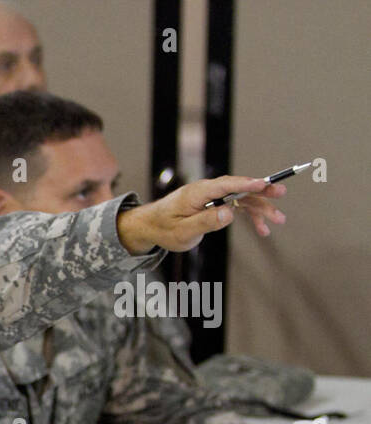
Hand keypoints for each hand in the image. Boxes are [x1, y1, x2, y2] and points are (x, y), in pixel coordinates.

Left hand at [117, 175, 286, 252]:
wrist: (151, 226)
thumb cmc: (164, 228)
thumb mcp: (183, 231)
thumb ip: (205, 222)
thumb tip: (229, 213)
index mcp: (197, 193)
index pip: (225, 184)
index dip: (245, 183)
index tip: (263, 184)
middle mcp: (207, 191)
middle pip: (239, 188)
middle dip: (262, 191)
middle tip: (281, 193)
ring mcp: (212, 197)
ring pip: (242, 199)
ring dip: (260, 208)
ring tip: (278, 220)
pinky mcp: (214, 204)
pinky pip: (237, 207)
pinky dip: (250, 216)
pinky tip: (262, 229)